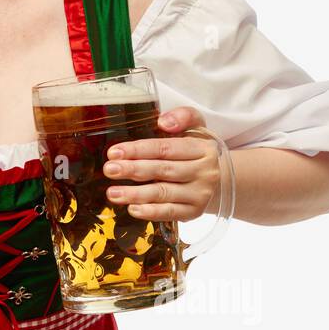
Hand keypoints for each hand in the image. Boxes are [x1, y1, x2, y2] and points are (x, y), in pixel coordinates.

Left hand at [102, 106, 220, 221]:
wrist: (218, 178)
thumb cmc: (196, 151)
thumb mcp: (195, 127)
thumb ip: (182, 117)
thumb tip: (163, 122)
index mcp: (202, 149)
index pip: (166, 148)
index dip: (138, 150)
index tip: (115, 152)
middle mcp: (204, 172)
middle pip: (163, 170)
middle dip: (133, 170)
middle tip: (110, 169)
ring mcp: (200, 194)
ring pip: (163, 193)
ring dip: (135, 194)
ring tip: (113, 193)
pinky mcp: (194, 211)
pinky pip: (170, 212)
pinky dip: (150, 212)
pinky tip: (133, 209)